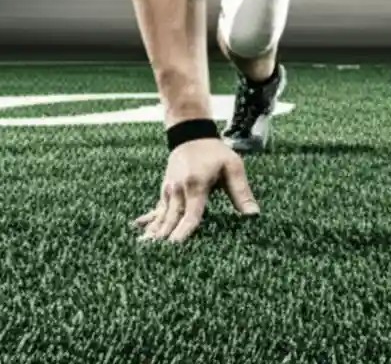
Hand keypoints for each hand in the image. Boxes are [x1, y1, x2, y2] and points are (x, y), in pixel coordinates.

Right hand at [134, 137, 258, 243]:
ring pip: (160, 216)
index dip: (183, 232)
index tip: (176, 248)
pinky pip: (156, 209)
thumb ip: (241, 192)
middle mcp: (178, 190)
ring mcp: (169, 191)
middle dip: (164, 238)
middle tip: (157, 257)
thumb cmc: (215, 152)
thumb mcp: (232, 167)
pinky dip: (148, 220)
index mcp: (196, 185)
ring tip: (143, 248)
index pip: (190, 215)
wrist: (191, 133)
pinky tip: (136, 228)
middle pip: (170, 219)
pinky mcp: (165, 191)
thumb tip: (253, 215)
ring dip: (153, 233)